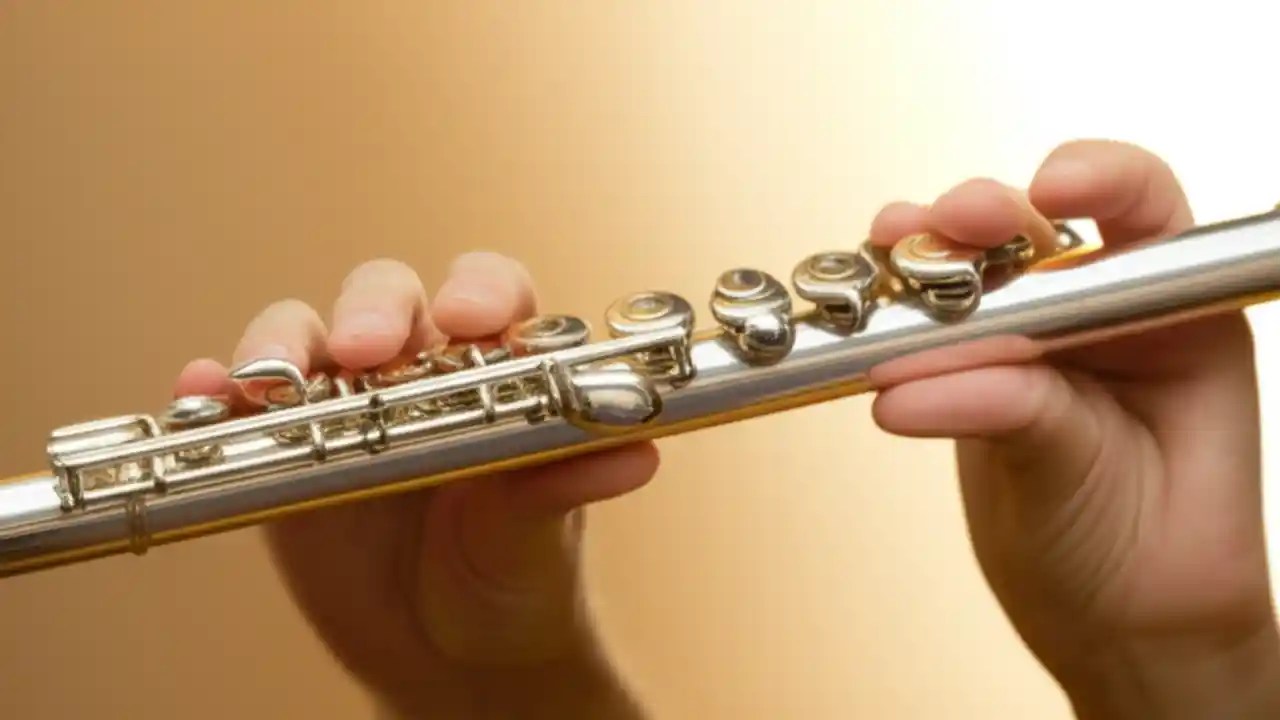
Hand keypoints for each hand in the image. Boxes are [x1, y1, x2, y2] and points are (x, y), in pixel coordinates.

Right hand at [172, 253, 655, 718]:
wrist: (457, 656)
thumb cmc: (517, 576)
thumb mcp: (540, 535)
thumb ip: (569, 485)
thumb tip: (638, 453)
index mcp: (495, 373)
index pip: (489, 293)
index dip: (476, 291)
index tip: (466, 320)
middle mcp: (419, 373)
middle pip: (386, 298)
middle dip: (371, 312)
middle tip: (363, 351)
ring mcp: (347, 407)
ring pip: (305, 341)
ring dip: (280, 347)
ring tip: (267, 382)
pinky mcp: (286, 450)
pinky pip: (243, 410)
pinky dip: (217, 394)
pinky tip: (202, 398)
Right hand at [868, 140, 1279, 717]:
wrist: (1114, 630)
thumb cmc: (1154, 561)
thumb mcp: (1095, 484)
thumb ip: (1021, 418)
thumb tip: (915, 386)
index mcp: (1176, 318)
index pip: (1143, 211)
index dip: (1098, 180)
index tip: (1049, 190)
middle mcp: (1101, 315)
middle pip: (1036, 229)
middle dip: (981, 219)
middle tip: (938, 230)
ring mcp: (1032, 345)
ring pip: (970, 272)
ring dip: (919, 260)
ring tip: (881, 266)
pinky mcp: (971, 377)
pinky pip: (927, 330)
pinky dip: (888, 316)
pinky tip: (861, 305)